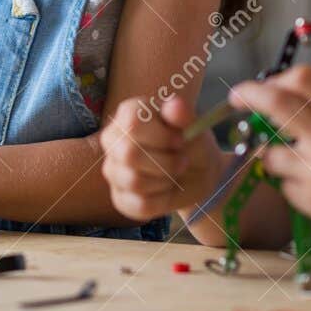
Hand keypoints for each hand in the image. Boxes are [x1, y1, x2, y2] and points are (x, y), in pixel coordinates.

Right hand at [100, 95, 227, 221]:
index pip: (132, 124)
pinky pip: (140, 205)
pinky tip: (167, 190)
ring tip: (174, 173)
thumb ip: (183, 115)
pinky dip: (163, 200)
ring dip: (166, 180)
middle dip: (166, 162)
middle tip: (181, 160)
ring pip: (135, 181)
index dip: (161, 136)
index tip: (180, 140)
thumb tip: (175, 105)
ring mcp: (113, 170)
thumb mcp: (194, 126)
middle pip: (129, 155)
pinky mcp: (120, 198)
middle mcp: (112, 140)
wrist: (198, 173)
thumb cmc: (191, 142)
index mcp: (128, 114)